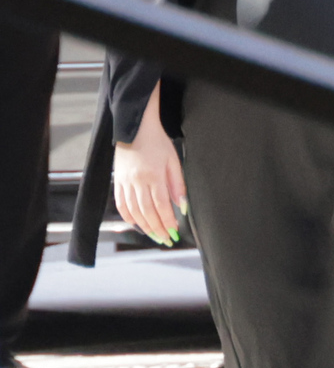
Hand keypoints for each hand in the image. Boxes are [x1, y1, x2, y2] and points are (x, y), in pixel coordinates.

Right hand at [112, 96, 185, 246]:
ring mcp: (125, 182)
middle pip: (147, 212)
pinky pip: (121, 203)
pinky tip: (136, 223)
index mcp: (152, 176)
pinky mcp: (117, 181)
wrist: (135, 128)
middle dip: (157, 228)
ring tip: (154, 235)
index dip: (167, 221)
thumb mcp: (173, 161)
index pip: (161, 205)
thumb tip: (182, 206)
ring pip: (133, 210)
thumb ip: (178, 185)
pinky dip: (128, 216)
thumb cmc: (158, 143)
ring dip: (144, 226)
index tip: (174, 232)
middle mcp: (136, 181)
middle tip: (166, 240)